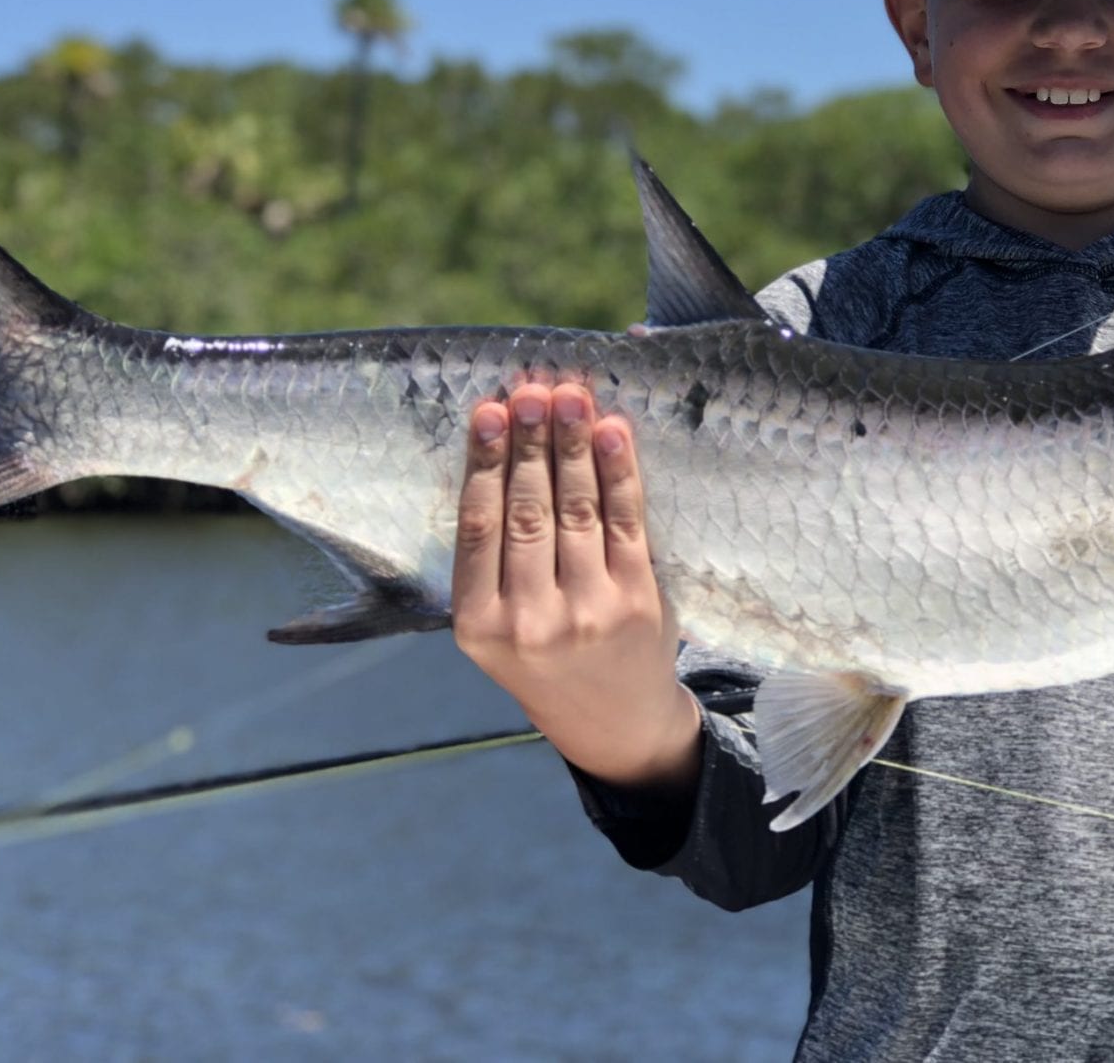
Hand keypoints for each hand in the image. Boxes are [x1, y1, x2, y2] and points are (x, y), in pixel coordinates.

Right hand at [451, 382, 701, 792]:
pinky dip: (619, 472)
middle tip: (530, 389)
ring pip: (576, 509)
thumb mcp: (497, 628)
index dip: (483, 463)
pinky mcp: (635, 600)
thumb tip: (500, 452)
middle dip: (530, 442)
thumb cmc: (548, 660)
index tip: (487, 410)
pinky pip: (625, 522)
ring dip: (573, 445)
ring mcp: (587, 610)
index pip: (478, 527)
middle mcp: (529, 620)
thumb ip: (493, 559)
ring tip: (569, 396)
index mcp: (479, 626)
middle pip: (527, 510)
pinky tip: (612, 434)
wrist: (615, 724)